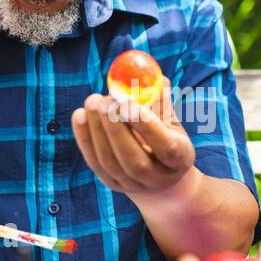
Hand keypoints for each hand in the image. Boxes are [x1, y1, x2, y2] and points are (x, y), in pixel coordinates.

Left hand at [72, 77, 195, 196]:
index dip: (145, 126)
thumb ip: (160, 99)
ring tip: (93, 101)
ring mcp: (133, 185)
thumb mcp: (170, 118)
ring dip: (97, 130)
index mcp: (180, 159)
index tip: (127, 103)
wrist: (159, 175)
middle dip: (115, 128)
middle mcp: (157, 178)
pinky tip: (80, 115)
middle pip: (134, 160)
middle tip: (104, 100)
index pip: (165, 147)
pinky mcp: (112, 184)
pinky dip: (85, 138)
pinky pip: (95, 162)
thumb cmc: (166, 135)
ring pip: (110, 162)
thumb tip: (151, 74)